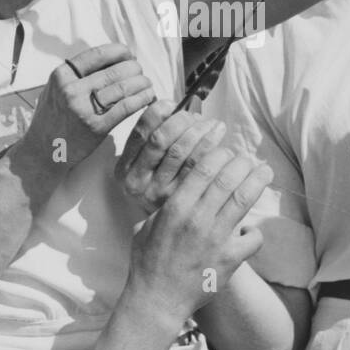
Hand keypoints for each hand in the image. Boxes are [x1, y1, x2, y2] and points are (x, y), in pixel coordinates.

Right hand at [8, 43, 153, 185]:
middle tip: (140, 72)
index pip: (98, 54)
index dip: (120, 51)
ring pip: (123, 87)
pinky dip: (142, 99)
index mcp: (62, 75)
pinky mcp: (96, 127)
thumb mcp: (57, 88)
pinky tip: (148, 97)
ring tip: (147, 84)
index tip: (130, 55)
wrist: (42, 152)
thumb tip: (113, 57)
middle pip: (115, 70)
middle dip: (134, 68)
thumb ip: (78, 73)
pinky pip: (126, 107)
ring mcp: (83, 109)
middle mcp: (71, 89)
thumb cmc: (53, 117)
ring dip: (142, 83)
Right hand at [114, 99, 226, 213]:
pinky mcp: (183, 202)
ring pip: (183, 152)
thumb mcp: (146, 173)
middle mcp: (138, 183)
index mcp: (125, 171)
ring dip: (203, 133)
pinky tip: (224, 146)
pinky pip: (200, 169)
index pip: (141, 133)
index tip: (173, 103)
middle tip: (199, 117)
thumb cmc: (161, 197)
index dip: (158, 113)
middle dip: (183, 121)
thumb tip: (180, 109)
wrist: (166, 246)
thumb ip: (156, 144)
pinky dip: (214, 151)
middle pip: (162, 139)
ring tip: (216, 126)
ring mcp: (159, 194)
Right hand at [124, 145, 272, 326]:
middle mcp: (197, 219)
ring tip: (265, 172)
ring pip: (244, 200)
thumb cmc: (147, 262)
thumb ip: (164, 206)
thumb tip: (179, 189)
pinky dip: (255, 232)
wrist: (157, 300)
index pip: (203, 169)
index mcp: (175, 207)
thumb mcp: (146, 225)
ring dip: (257, 181)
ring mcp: (216, 239)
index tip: (226, 152)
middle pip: (228, 178)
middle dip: (242, 163)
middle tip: (249, 159)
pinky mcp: (230, 260)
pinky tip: (250, 232)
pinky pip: (253, 238)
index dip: (219, 155)